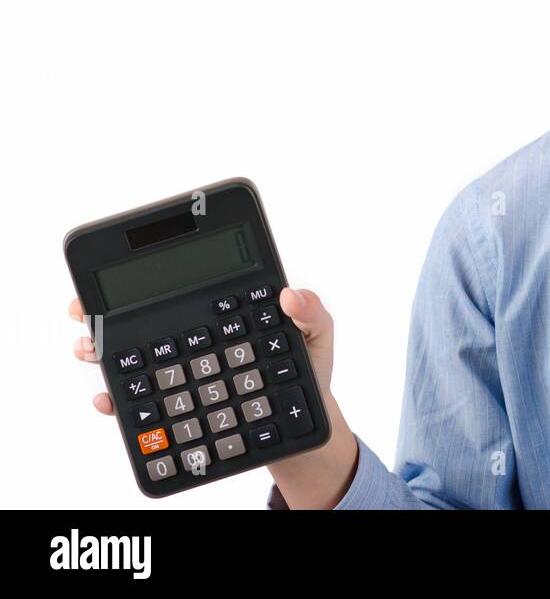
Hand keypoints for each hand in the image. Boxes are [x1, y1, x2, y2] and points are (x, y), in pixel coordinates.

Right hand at [70, 285, 336, 414]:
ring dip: (101, 351)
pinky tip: (109, 399)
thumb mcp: (317, 336)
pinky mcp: (178, 409)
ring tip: (88, 350)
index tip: (120, 273)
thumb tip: (289, 295)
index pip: (183, 287)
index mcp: (222, 314)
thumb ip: (311, 312)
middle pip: (142, 320)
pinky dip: (119, 401)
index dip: (148, 277)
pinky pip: (142, 405)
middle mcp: (194, 340)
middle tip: (83, 313)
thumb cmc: (305, 371)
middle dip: (103, 313)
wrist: (297, 423)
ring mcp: (182, 374)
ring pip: (131, 358)